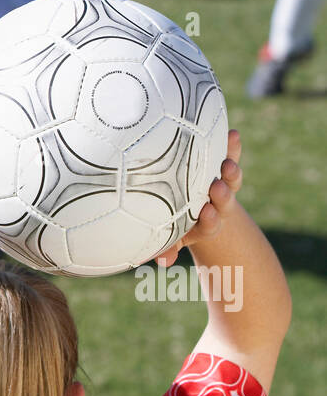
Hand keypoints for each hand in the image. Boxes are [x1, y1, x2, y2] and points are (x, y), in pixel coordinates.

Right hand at [154, 130, 242, 267]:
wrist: (194, 202)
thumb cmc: (173, 220)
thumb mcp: (171, 235)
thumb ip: (167, 246)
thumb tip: (162, 261)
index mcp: (206, 222)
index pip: (211, 224)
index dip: (210, 220)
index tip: (208, 214)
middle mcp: (217, 203)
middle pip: (225, 201)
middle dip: (223, 196)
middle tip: (217, 189)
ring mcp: (222, 182)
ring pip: (231, 179)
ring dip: (231, 172)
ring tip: (228, 164)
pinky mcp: (223, 161)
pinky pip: (230, 153)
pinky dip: (232, 145)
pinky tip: (233, 134)